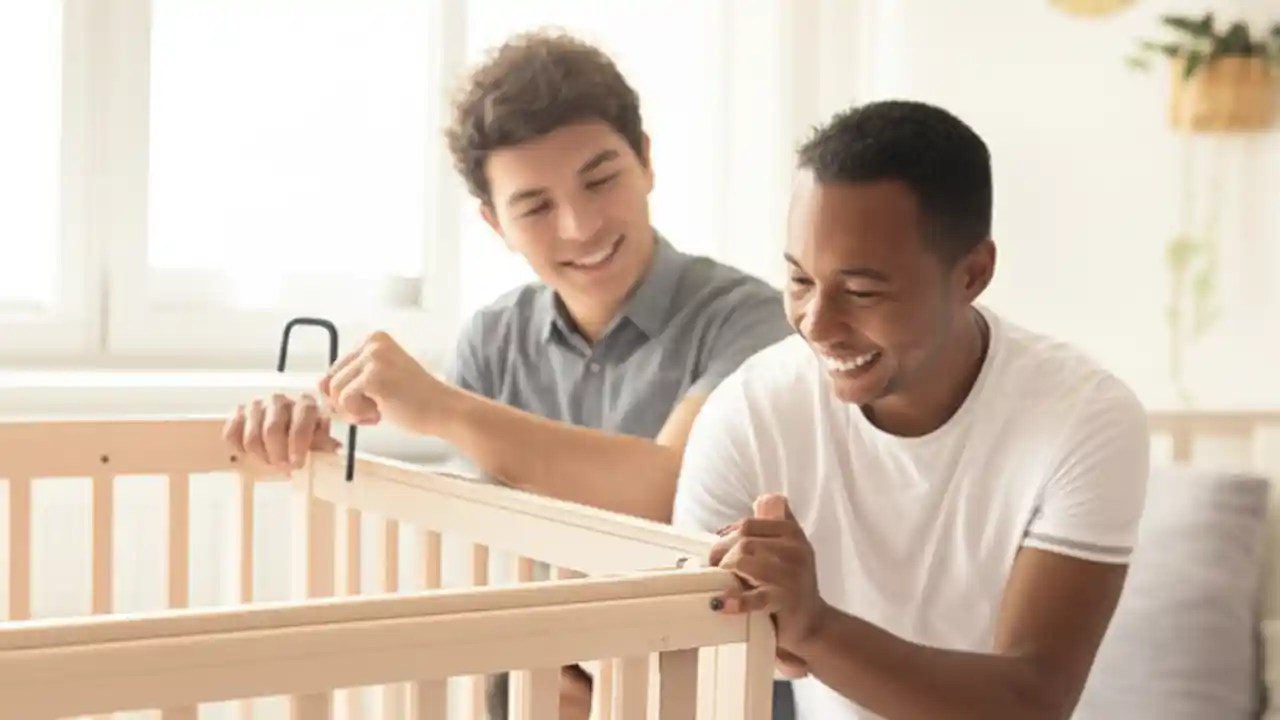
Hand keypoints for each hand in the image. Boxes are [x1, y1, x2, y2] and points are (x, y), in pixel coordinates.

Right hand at [222, 393, 340, 470]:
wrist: (283, 431)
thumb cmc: (304, 436)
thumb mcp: (319, 440)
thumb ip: (324, 443)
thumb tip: (334, 447)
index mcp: (305, 403)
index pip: (300, 422)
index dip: (298, 446)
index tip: (297, 463)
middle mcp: (280, 399)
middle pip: (272, 430)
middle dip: (277, 455)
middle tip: (282, 467)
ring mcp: (256, 405)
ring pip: (251, 437)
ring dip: (261, 456)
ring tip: (270, 461)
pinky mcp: (237, 413)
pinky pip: (231, 434)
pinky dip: (240, 449)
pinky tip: (252, 453)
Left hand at [318, 331, 450, 433]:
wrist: (445, 411)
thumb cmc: (413, 401)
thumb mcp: (375, 382)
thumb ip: (348, 380)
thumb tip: (318, 388)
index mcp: (372, 339)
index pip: (334, 371)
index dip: (349, 394)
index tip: (378, 397)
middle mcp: (371, 342)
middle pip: (331, 381)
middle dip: (350, 403)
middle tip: (381, 406)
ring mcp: (373, 357)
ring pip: (335, 393)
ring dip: (355, 410)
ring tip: (384, 407)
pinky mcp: (374, 375)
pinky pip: (345, 402)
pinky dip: (360, 415)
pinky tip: (384, 411)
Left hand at [711, 494, 827, 675]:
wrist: (812, 622)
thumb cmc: (791, 584)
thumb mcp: (788, 547)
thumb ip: (772, 524)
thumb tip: (746, 510)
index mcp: (792, 533)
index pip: (747, 525)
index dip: (725, 536)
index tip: (717, 551)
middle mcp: (795, 550)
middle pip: (744, 541)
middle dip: (721, 555)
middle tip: (714, 570)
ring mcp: (791, 576)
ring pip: (744, 561)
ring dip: (725, 572)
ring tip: (720, 582)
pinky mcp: (785, 601)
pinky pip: (756, 597)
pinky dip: (736, 600)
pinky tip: (721, 603)